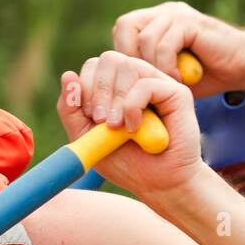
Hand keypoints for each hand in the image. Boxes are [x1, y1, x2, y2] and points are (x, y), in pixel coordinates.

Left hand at [57, 51, 204, 198]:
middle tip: (100, 121)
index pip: (94, 65)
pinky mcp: (177, 93)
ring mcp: (158, 83)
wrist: (160, 185)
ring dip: (115, 98)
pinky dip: (132, 106)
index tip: (88, 115)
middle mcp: (138, 80)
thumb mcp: (87, 139)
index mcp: (116, 88)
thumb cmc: (127, 164)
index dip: (85, 85)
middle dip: (98, 89)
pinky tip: (134, 128)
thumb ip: (71, 110)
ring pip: (127, 65)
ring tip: (117, 127)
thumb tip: (67, 75)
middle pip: (109, 59)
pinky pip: (146, 83)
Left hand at [112, 1, 244, 97]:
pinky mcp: (190, 22)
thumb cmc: (205, 77)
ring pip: (145, 38)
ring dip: (152, 67)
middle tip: (142, 83)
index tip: (131, 83)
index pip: (122, 31)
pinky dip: (167, 66)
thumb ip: (144, 74)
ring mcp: (176, 14)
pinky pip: (164, 43)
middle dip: (130, 58)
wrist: (241, 66)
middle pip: (125, 25)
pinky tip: (178, 80)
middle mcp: (163, 13)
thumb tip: (115, 89)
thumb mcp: (166, 77)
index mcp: (155, 22)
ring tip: (167, 85)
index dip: (121, 57)